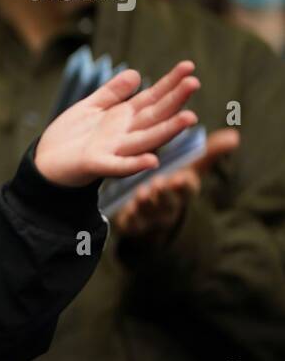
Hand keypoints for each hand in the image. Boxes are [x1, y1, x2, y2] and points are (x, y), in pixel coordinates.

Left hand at [34, 60, 199, 187]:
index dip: (170, 84)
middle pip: (155, 115)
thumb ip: (112, 93)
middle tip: (194, 83)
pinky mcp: (96, 164)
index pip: (152, 98)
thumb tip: (136, 74)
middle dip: (175, 100)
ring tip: (189, 118)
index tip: (188, 67)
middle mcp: (125, 133)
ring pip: (146, 139)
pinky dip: (134, 164)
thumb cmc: (71, 135)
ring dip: (167, 130)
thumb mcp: (91, 107)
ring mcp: (113, 149)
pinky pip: (118, 166)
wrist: (46, 161)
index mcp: (124, 117)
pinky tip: (152, 161)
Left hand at [114, 127, 240, 237]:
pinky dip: (130, 217)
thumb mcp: (190, 168)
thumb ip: (208, 153)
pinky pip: (132, 223)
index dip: (185, 185)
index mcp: (183, 191)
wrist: (154, 215)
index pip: (187, 189)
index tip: (181, 178)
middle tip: (159, 183)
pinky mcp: (133, 224)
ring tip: (142, 193)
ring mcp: (151, 216)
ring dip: (146, 203)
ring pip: (149, 211)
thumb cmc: (174, 183)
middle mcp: (169, 205)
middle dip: (165, 194)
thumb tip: (234, 136)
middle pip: (169, 202)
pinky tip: (127, 211)